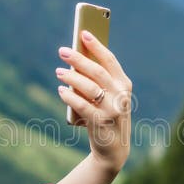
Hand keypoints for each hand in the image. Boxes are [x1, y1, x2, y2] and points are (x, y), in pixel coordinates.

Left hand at [56, 30, 131, 172]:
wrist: (113, 150)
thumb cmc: (107, 117)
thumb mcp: (108, 98)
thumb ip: (98, 81)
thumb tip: (76, 59)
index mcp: (124, 85)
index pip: (110, 60)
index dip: (96, 46)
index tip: (83, 33)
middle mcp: (121, 96)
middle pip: (97, 71)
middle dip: (78, 59)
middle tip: (62, 51)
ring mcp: (113, 109)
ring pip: (89, 87)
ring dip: (71, 76)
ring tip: (58, 71)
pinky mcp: (101, 122)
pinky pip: (82, 105)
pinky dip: (70, 96)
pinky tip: (61, 90)